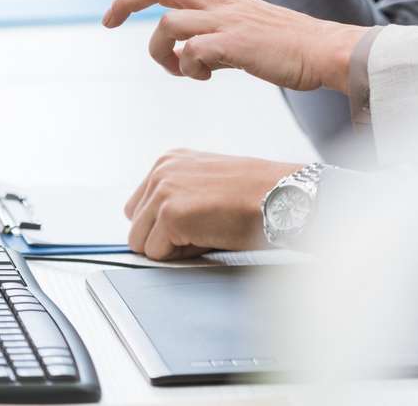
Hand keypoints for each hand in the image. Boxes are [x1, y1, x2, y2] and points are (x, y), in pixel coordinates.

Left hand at [102, 0, 364, 90]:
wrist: (324, 50)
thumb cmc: (289, 45)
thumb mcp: (246, 27)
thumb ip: (215, 32)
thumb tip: (190, 51)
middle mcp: (219, 2)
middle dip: (125, 2)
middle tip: (107, 23)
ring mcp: (226, 21)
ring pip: (167, 26)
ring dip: (161, 55)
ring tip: (180, 70)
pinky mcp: (233, 44)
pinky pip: (190, 53)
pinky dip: (188, 69)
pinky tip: (206, 77)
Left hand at [122, 149, 302, 259]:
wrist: (282, 196)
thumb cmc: (255, 194)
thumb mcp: (208, 183)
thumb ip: (178, 196)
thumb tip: (156, 232)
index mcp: (169, 160)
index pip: (139, 208)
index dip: (164, 226)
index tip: (195, 222)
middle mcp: (161, 170)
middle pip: (135, 226)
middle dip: (162, 238)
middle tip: (201, 231)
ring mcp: (163, 191)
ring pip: (142, 243)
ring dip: (171, 248)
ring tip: (206, 233)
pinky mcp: (169, 215)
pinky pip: (158, 255)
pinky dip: (181, 257)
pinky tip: (209, 237)